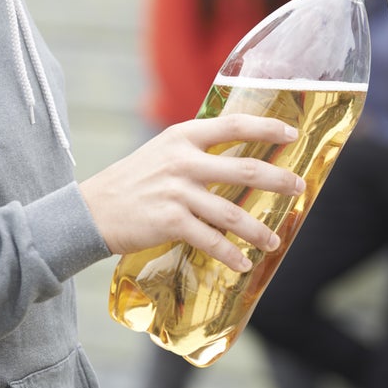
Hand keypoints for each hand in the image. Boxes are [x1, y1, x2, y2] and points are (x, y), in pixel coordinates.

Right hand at [79, 114, 305, 271]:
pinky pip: (211, 239)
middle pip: (245, 168)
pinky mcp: (170, 221)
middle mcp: (182, 160)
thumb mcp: (161, 153)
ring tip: (275, 240)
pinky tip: (243, 263)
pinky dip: (231, 254)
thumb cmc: (130, 183)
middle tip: (299, 188)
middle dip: (278, 180)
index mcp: (182, 136)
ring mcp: (177, 191)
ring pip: (232, 212)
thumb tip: (236, 161)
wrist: (88, 211)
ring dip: (259, 229)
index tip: (292, 132)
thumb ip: (194, 152)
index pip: (233, 124)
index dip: (267, 127)